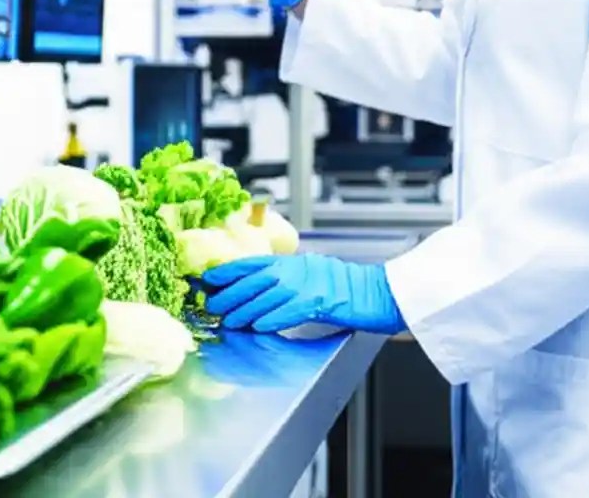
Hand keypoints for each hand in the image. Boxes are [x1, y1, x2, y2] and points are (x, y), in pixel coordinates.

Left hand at [202, 254, 405, 334]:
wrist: (379, 293)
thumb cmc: (348, 289)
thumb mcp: (313, 275)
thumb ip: (287, 280)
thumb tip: (258, 292)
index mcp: (295, 262)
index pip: (254, 263)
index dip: (229, 270)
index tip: (208, 279)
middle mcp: (299, 269)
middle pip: (255, 280)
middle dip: (230, 292)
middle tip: (211, 304)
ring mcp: (309, 284)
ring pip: (267, 296)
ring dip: (245, 309)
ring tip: (228, 321)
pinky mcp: (321, 301)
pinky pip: (290, 310)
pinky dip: (272, 318)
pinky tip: (258, 326)